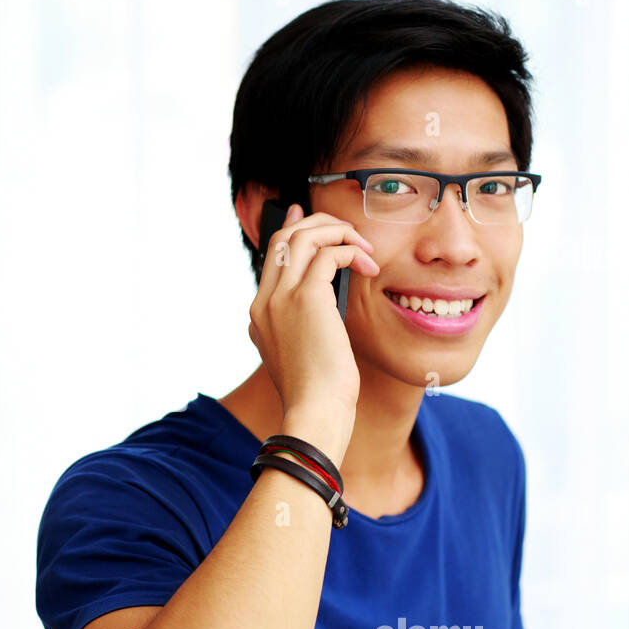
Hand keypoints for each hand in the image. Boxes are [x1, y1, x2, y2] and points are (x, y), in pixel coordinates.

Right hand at [247, 203, 379, 449]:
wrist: (315, 412)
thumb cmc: (318, 391)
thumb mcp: (303, 351)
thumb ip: (305, 321)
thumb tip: (326, 296)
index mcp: (259, 314)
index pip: (273, 255)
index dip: (293, 229)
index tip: (309, 215)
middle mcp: (264, 301)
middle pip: (285, 237)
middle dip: (319, 224)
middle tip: (349, 233)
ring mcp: (281, 298)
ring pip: (304, 236)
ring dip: (339, 233)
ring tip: (364, 250)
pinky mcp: (306, 299)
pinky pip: (329, 254)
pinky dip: (351, 252)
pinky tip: (369, 268)